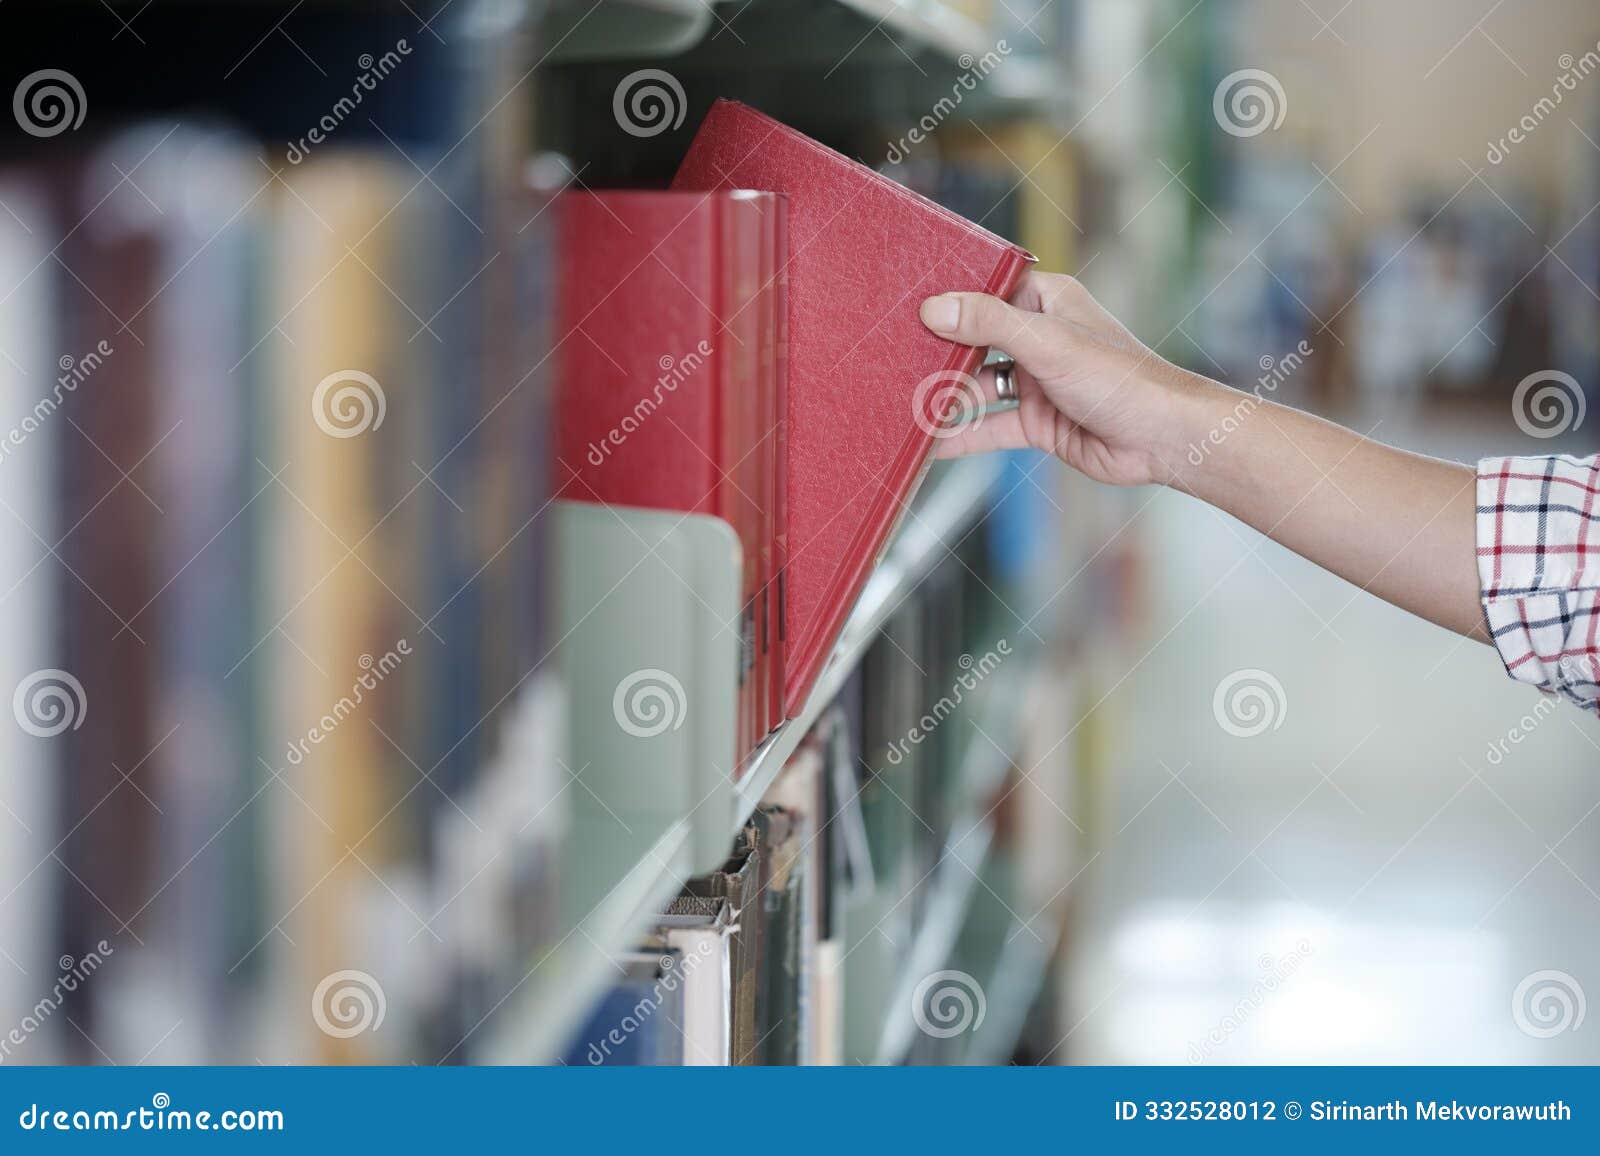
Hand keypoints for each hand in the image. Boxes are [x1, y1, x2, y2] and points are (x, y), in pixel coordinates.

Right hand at [919, 270, 1217, 486]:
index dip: (948, 297)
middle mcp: (1038, 337)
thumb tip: (934, 309)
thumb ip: (990, 325)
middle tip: (890, 357)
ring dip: (944, 397)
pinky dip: (959, 435)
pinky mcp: (1036, 422)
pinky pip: (987, 426)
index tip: (905, 304)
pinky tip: (926, 443)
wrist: (1162, 440)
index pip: (986, 290)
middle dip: (938, 352)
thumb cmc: (1121, 379)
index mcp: (1046, 301)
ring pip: (976, 386)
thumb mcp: (1048, 343)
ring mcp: (1036, 382)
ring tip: (900, 404)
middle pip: (974, 340)